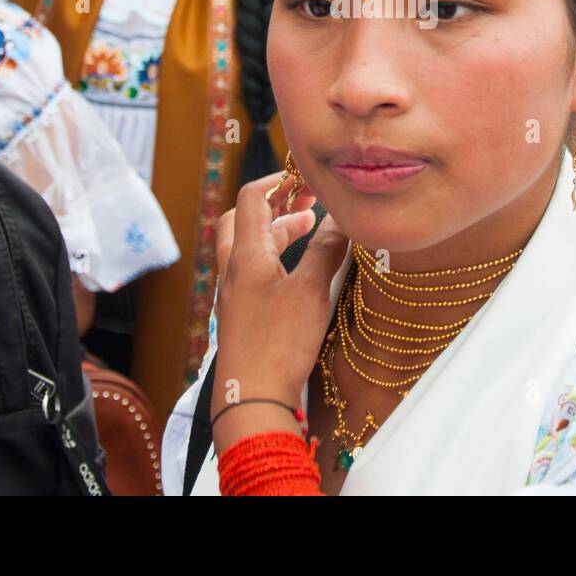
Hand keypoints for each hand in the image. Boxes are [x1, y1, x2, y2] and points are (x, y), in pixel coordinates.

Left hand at [209, 169, 348, 450]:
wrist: (250, 398)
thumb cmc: (278, 343)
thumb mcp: (311, 291)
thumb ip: (327, 250)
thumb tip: (342, 220)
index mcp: (245, 255)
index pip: (252, 198)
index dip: (277, 181)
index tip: (305, 177)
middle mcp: (233, 270)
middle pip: (246, 220)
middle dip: (276, 204)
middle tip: (307, 200)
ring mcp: (234, 295)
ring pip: (250, 248)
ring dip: (277, 232)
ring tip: (309, 229)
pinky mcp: (240, 316)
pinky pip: (253, 273)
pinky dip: (275, 259)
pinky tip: (297, 271)